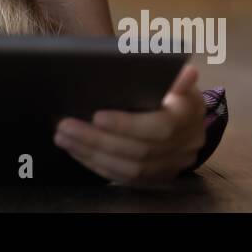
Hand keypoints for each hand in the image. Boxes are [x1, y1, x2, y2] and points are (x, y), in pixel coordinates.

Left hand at [53, 62, 206, 186]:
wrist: (184, 115)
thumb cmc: (169, 87)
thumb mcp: (173, 73)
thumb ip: (172, 73)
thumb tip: (185, 72)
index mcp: (189, 115)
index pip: (159, 127)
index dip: (127, 125)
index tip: (96, 116)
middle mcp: (185, 146)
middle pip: (139, 151)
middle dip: (97, 140)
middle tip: (64, 126)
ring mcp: (172, 166)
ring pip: (129, 169)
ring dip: (91, 154)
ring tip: (63, 137)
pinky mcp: (156, 179)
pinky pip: (125, 179)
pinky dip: (97, 164)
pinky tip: (76, 150)